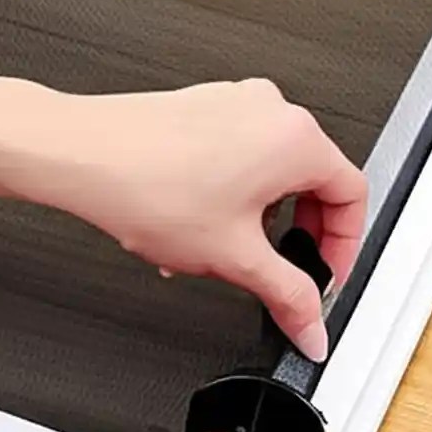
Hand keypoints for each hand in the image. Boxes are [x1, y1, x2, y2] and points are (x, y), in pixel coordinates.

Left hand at [5, 79, 368, 361]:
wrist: (78, 156)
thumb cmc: (147, 186)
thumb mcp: (235, 259)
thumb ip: (288, 297)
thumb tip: (312, 327)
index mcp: (297, 140)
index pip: (353, 198)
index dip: (345, 248)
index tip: (325, 277)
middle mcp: (272, 112)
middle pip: (315, 184)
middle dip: (300, 238)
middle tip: (283, 273)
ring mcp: (237, 104)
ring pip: (273, 174)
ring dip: (262, 221)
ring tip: (228, 255)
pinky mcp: (206, 109)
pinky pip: (241, 158)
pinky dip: (234, 198)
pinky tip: (200, 231)